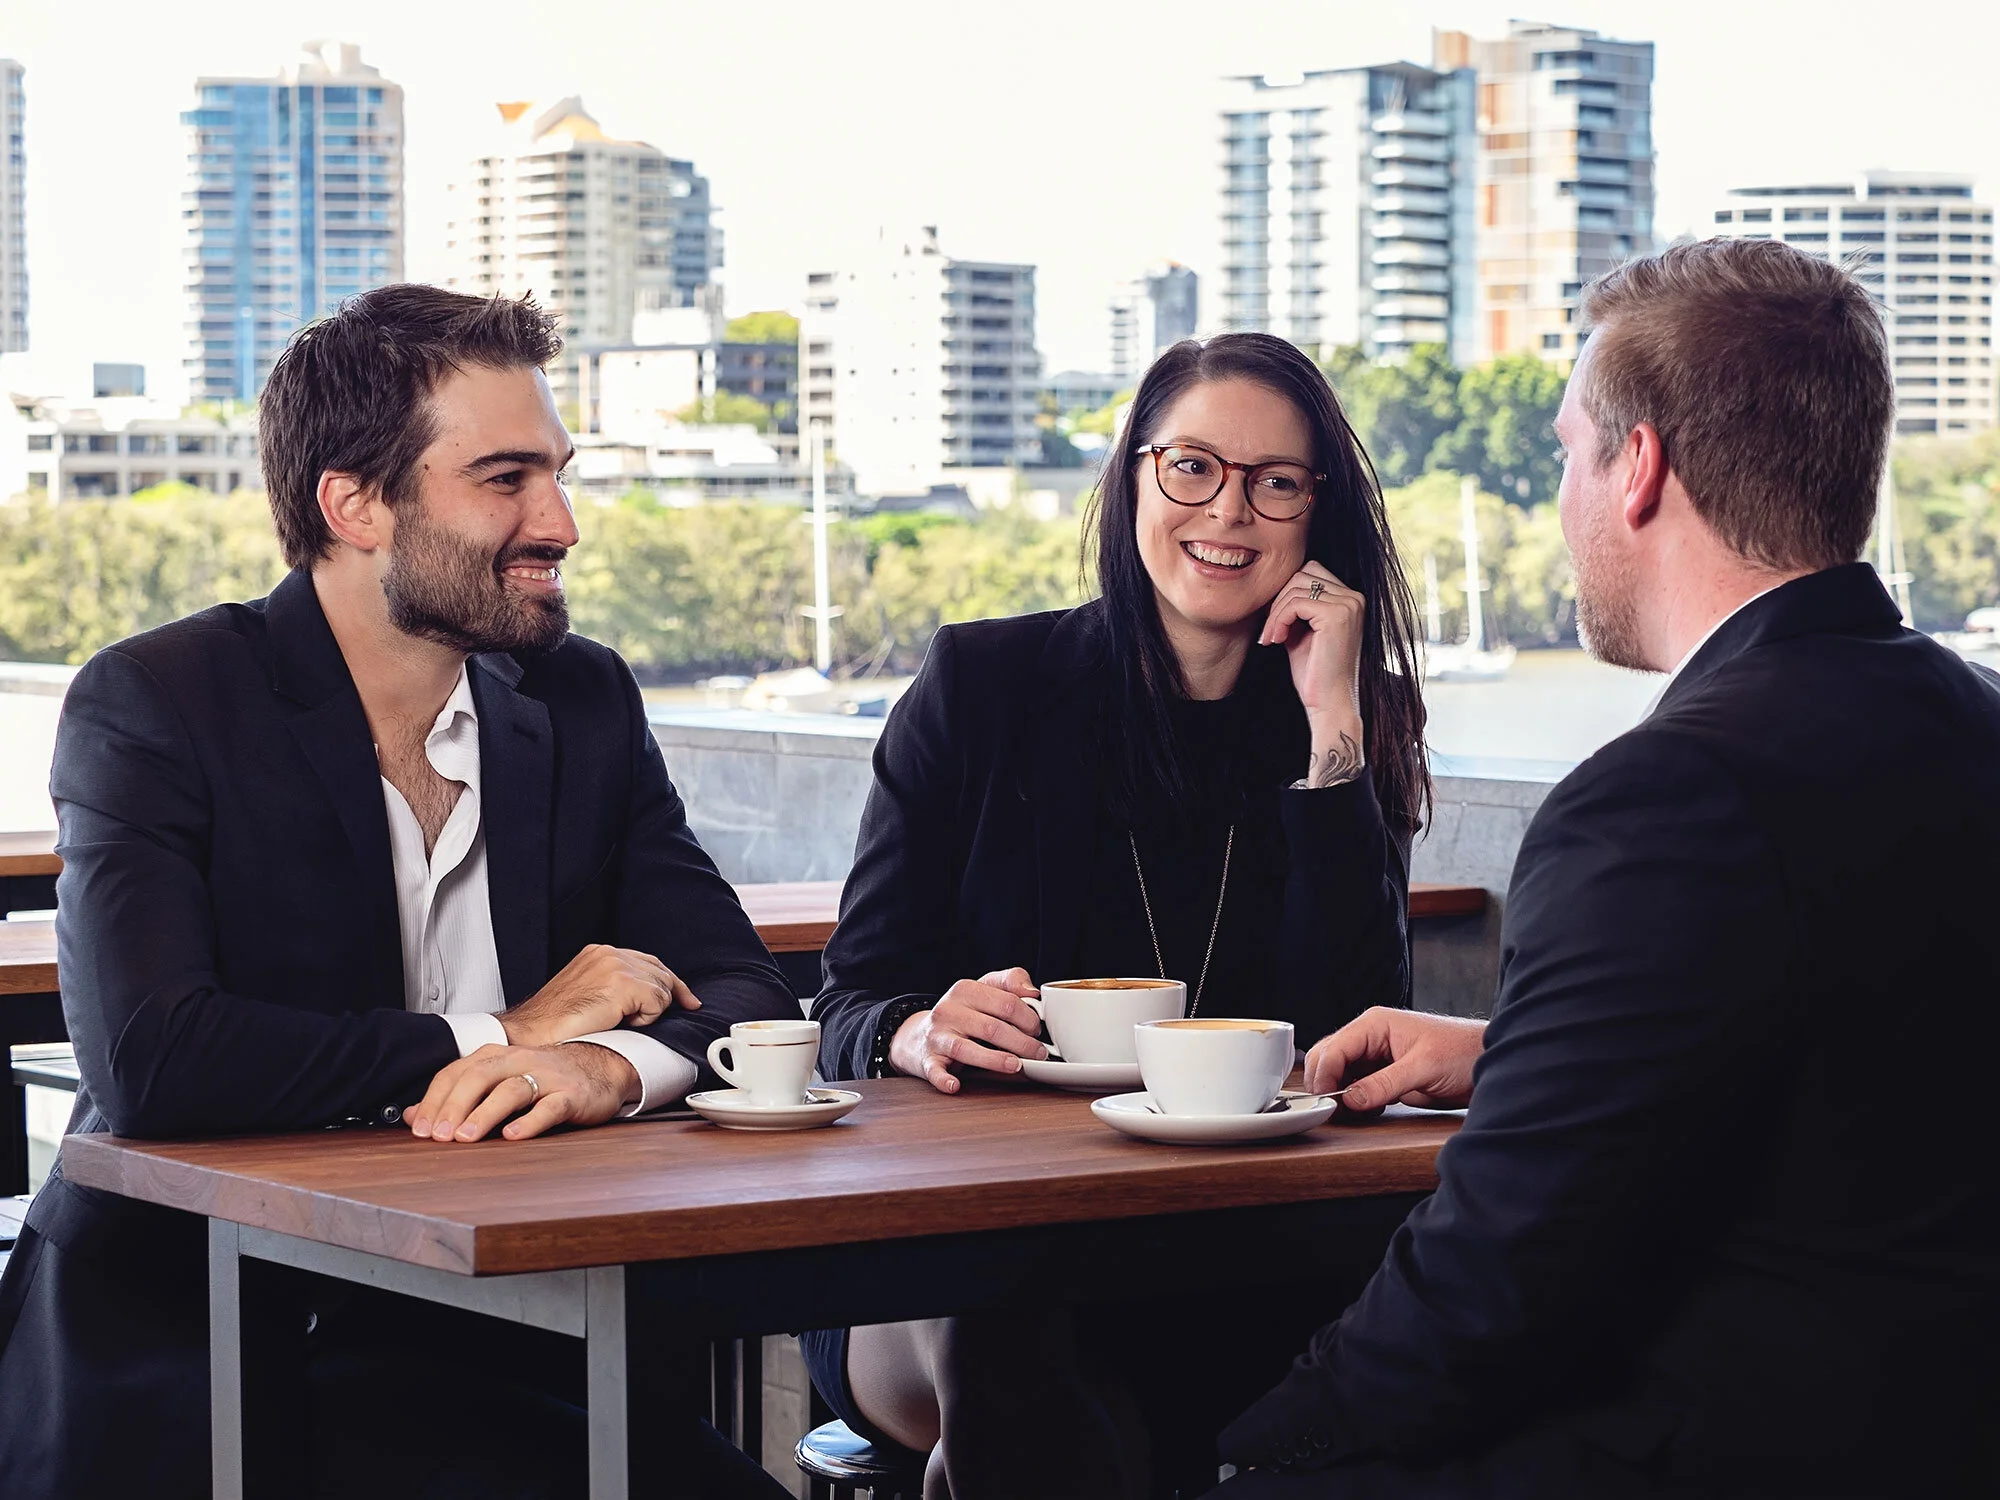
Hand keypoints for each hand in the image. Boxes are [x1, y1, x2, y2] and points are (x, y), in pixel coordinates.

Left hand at [408, 1042, 640, 1142]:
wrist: (600, 1068)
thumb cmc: (544, 1078)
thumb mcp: (498, 1082)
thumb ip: (456, 1097)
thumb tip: (412, 1116)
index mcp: (496, 1056)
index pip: (456, 1073)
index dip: (434, 1100)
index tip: (420, 1129)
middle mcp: (519, 1061)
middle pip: (479, 1076)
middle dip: (454, 1106)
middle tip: (438, 1136)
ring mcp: (547, 1077)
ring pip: (511, 1090)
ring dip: (485, 1114)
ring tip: (467, 1136)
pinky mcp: (572, 1095)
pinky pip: (550, 1106)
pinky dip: (530, 1121)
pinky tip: (514, 1136)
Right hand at [498, 944, 699, 1048]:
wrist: (533, 1034)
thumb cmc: (557, 1025)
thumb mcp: (590, 994)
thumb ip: (616, 986)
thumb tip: (649, 997)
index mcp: (600, 953)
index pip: (650, 962)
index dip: (671, 983)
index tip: (688, 1000)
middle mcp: (609, 953)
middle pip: (661, 973)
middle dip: (665, 999)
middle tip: (651, 1019)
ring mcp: (615, 965)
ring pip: (661, 989)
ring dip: (648, 1012)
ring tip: (617, 1020)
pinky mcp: (621, 983)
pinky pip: (657, 1003)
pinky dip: (645, 1018)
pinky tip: (619, 1021)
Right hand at [888, 967, 1045, 1094]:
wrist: (920, 1033)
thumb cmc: (963, 1012)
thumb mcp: (984, 987)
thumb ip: (1011, 981)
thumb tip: (1032, 992)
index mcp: (966, 990)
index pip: (1006, 1002)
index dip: (1029, 1019)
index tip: (1038, 1031)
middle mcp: (949, 1010)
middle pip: (991, 1028)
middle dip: (1021, 1043)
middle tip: (1038, 1054)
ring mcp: (937, 1036)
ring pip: (965, 1048)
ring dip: (994, 1060)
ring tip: (1016, 1066)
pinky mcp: (927, 1059)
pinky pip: (934, 1070)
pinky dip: (943, 1078)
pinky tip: (954, 1085)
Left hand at [1259, 562, 1367, 782]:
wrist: (1330, 703)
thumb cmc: (1315, 673)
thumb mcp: (1302, 632)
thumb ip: (1294, 607)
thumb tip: (1272, 586)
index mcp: (1350, 600)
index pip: (1310, 572)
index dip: (1286, 593)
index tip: (1274, 621)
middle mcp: (1354, 598)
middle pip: (1301, 574)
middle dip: (1278, 601)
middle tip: (1270, 630)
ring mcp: (1348, 605)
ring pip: (1294, 588)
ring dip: (1275, 614)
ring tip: (1271, 638)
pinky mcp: (1336, 615)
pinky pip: (1294, 604)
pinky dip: (1278, 620)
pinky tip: (1276, 641)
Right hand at [1304, 1006, 1485, 1112]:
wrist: (1489, 1063)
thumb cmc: (1462, 1052)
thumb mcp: (1423, 1068)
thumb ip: (1384, 1083)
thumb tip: (1350, 1098)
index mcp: (1375, 1024)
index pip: (1334, 1048)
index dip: (1325, 1075)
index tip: (1326, 1101)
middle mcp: (1371, 1038)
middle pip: (1329, 1058)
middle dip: (1326, 1082)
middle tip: (1332, 1108)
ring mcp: (1377, 1057)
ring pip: (1340, 1073)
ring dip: (1339, 1093)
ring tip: (1348, 1112)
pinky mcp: (1385, 1075)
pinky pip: (1357, 1086)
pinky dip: (1355, 1100)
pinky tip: (1366, 1110)